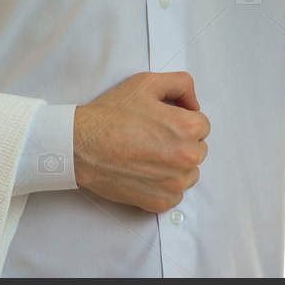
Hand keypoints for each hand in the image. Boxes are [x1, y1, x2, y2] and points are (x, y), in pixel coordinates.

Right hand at [73, 71, 209, 214]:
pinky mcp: (160, 201)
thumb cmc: (111, 115)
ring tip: (149, 154)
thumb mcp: (147, 83)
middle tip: (153, 137)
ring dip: (176, 165)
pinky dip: (164, 185)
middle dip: (181, 142)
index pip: (202, 125)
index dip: (182, 120)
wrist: (81, 145)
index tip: (163, 122)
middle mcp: (186, 157)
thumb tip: (194, 103)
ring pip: (190, 173)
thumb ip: (180, 84)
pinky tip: (144, 171)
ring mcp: (174, 183)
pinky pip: (176, 194)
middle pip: (198, 149)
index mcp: (187, 127)